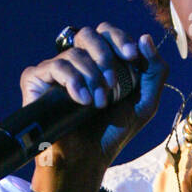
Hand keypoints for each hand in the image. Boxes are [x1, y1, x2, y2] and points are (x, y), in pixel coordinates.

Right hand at [20, 23, 168, 191]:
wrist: (87, 158)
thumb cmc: (114, 132)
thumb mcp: (145, 102)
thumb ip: (155, 70)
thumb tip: (144, 37)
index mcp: (101, 62)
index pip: (107, 33)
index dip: (120, 39)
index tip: (131, 56)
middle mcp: (78, 63)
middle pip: (88, 34)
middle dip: (105, 55)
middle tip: (113, 82)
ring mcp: (56, 70)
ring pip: (74, 53)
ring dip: (93, 78)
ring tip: (98, 104)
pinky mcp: (36, 79)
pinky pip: (55, 65)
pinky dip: (72, 81)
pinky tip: (82, 101)